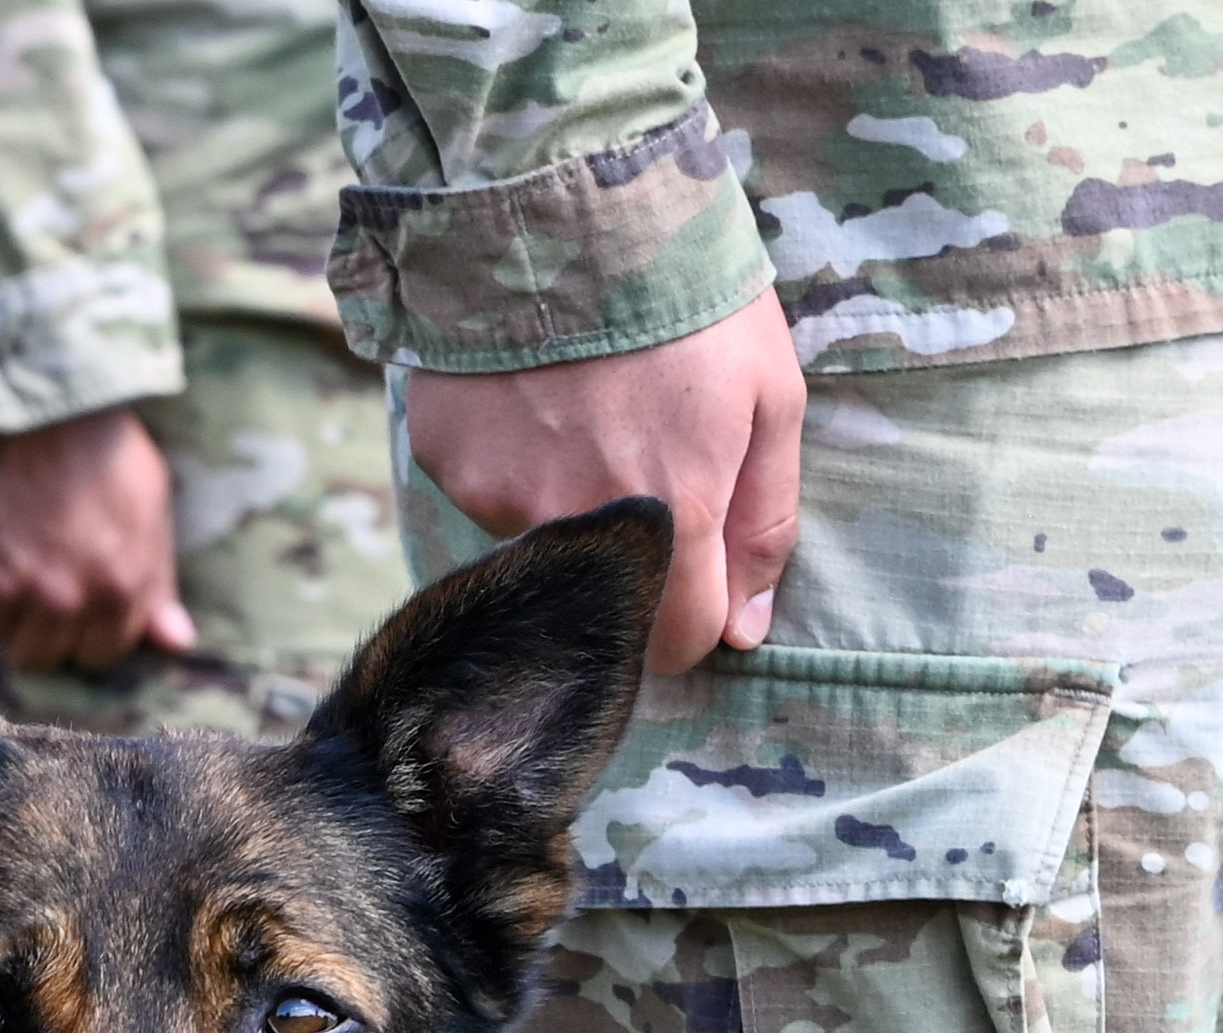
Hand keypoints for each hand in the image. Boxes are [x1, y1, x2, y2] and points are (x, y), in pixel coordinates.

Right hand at [0, 407, 197, 674]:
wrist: (16, 379)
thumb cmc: (92, 438)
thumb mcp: (146, 501)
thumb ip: (156, 581)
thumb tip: (175, 642)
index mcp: (117, 590)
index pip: (96, 656)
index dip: (82, 625)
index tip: (69, 591)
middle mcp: (58, 600)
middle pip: (36, 657)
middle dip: (32, 622)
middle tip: (25, 567)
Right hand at [403, 289, 805, 673]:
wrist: (568, 199)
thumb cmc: (690, 295)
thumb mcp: (772, 397)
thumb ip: (766, 523)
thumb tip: (746, 630)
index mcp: (672, 515)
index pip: (678, 643)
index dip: (697, 615)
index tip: (701, 568)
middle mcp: (580, 525)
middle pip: (605, 606)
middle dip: (633, 565)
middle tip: (646, 474)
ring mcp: (503, 498)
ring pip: (545, 546)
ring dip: (569, 501)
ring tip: (584, 411)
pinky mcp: (450, 464)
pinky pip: (489, 492)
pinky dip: (514, 459)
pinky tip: (531, 396)